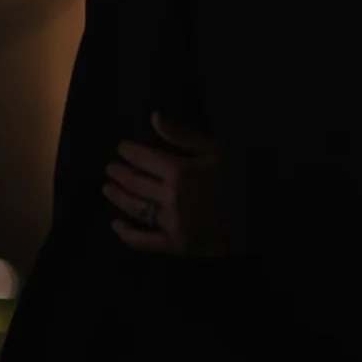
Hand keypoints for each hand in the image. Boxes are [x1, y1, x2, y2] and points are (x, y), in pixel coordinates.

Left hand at [103, 111, 232, 255]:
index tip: (121, 148)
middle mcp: (171, 196)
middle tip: (110, 167)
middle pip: (134, 182)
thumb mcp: (215, 150)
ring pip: (133, 207)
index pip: (143, 157)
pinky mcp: (174, 243)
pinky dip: (126, 234)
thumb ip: (183, 135)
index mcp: (180, 171)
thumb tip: (154, 117)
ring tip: (108, 188)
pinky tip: (116, 225)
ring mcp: (172, 222)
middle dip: (118, 172)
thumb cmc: (236, 178)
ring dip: (116, 197)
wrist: (253, 216)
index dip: (128, 151)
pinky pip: (143, 241)